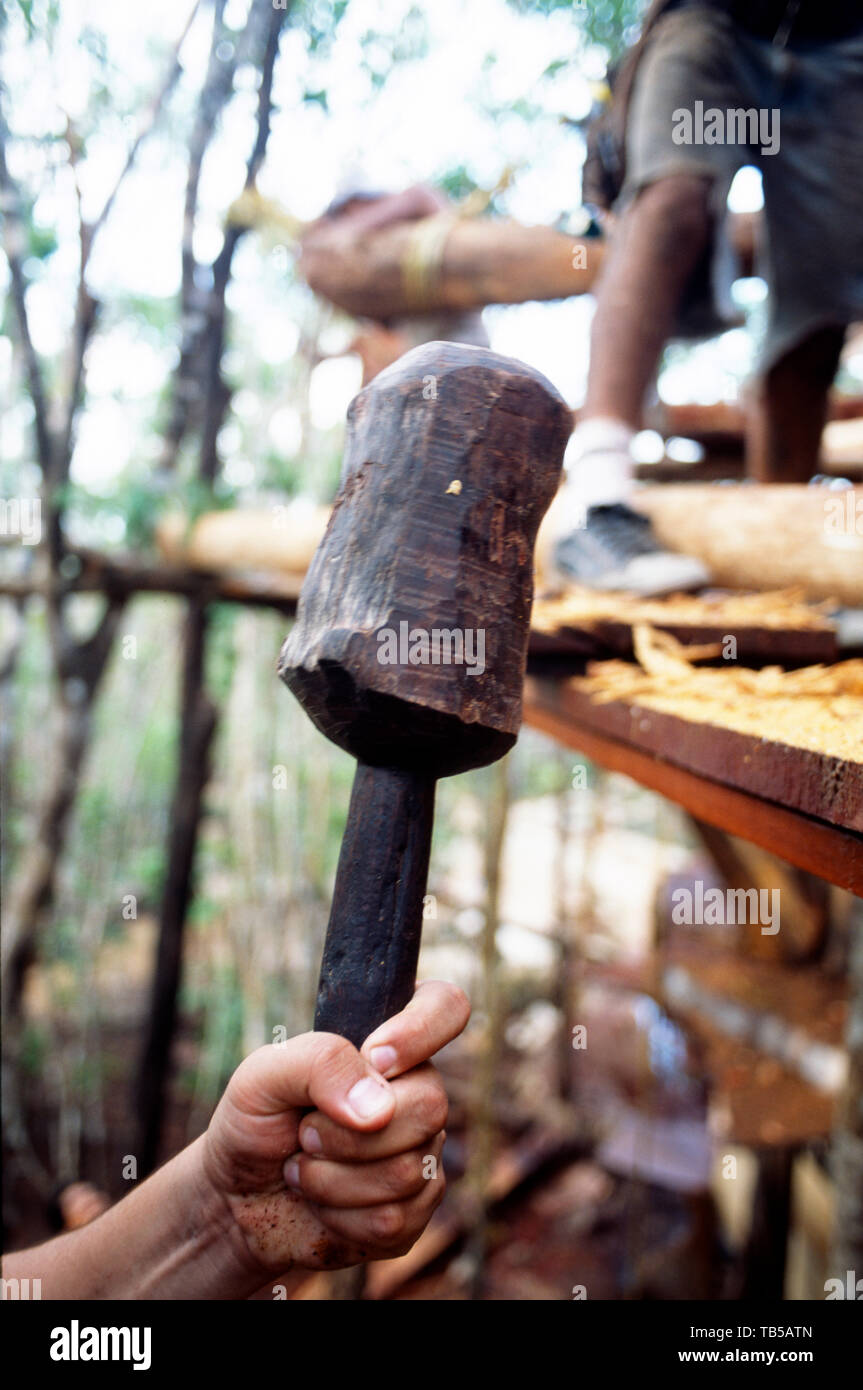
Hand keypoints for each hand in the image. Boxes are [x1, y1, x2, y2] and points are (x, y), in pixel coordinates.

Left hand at [202, 981, 469, 1273]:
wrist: (236, 1200)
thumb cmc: (254, 1122)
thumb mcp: (262, 1075)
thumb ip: (318, 1064)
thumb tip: (378, 1108)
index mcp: (386, 1042)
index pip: (445, 1006)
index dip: (421, 1031)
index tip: (374, 1058)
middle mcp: (414, 1092)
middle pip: (431, 1104)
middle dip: (349, 1132)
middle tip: (305, 1133)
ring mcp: (420, 1152)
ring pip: (410, 1170)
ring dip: (334, 1179)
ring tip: (304, 1169)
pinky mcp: (413, 1211)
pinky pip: (395, 1220)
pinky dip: (340, 1216)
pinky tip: (321, 1204)